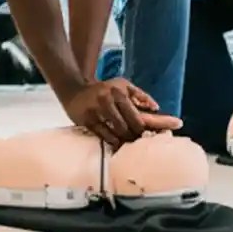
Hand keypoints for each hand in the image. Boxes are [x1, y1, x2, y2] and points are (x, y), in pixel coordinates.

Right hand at [61, 77, 181, 147]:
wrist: (75, 89)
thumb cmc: (104, 89)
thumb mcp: (123, 85)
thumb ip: (141, 95)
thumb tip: (157, 108)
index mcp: (119, 92)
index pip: (137, 115)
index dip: (147, 128)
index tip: (158, 136)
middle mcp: (108, 100)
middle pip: (128, 126)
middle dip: (137, 136)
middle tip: (143, 143)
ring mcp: (96, 111)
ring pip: (116, 132)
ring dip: (125, 141)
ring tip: (131, 146)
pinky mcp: (87, 120)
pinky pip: (103, 136)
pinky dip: (112, 142)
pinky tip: (118, 144)